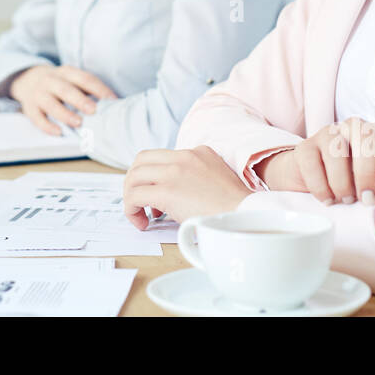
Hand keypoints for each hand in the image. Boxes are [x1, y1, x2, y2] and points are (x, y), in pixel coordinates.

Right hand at [7, 65, 117, 135]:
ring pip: (51, 104)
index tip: (112, 100)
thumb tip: (111, 103)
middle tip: (93, 110)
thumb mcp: (71, 78)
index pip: (84, 78)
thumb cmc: (59, 83)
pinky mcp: (29, 107)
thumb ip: (87, 88)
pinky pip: (37, 118)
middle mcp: (51, 80)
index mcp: (66, 72)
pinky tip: (58, 132)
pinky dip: (47, 126)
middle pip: (66, 89)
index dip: (99, 89)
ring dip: (65, 114)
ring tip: (78, 123)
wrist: (28, 79)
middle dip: (80, 100)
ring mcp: (38, 94)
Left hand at [123, 146, 250, 229]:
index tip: (154, 195)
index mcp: (196, 152)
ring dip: (131, 196)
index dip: (151, 175)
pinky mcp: (166, 190)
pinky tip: (142, 222)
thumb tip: (179, 191)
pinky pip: (135, 196)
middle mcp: (183, 156)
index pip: (160, 156)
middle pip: (140, 161)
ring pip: (134, 177)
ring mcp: (173, 172)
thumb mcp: (218, 175)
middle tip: (140, 202)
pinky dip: (132, 209)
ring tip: (140, 215)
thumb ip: (198, 174)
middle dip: (134, 182)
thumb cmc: (233, 205)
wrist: (244, 214)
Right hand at [256, 117, 374, 205]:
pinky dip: (320, 186)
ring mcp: (329, 132)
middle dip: (368, 175)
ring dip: (343, 181)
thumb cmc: (355, 183)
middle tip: (367, 201)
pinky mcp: (305, 146)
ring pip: (337, 150)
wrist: (316, 180)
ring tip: (346, 199)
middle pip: (367, 141)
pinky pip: (312, 163)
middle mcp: (356, 127)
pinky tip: (327, 199)